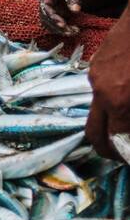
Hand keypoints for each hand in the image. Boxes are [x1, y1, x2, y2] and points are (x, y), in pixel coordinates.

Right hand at [39, 0, 88, 35]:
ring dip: (60, 29)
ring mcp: (54, 4)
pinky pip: (60, 21)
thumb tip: (75, 11)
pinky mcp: (60, 9)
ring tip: (74, 32)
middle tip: (70, 32)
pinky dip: (66, 27)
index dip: (52, 17)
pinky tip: (75, 29)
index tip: (62, 25)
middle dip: (56, 26)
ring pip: (51, 21)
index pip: (45, 6)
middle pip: (46, 16)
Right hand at [86, 13, 129, 157]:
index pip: (112, 142)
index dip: (122, 154)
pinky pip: (100, 91)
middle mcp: (102, 91)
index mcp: (120, 102)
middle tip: (123, 150)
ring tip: (128, 117)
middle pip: (94, 133)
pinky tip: (128, 91)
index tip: (129, 156)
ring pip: (98, 111)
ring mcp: (96, 76)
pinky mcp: (96, 63)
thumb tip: (129, 135)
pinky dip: (112, 100)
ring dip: (111, 121)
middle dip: (108, 149)